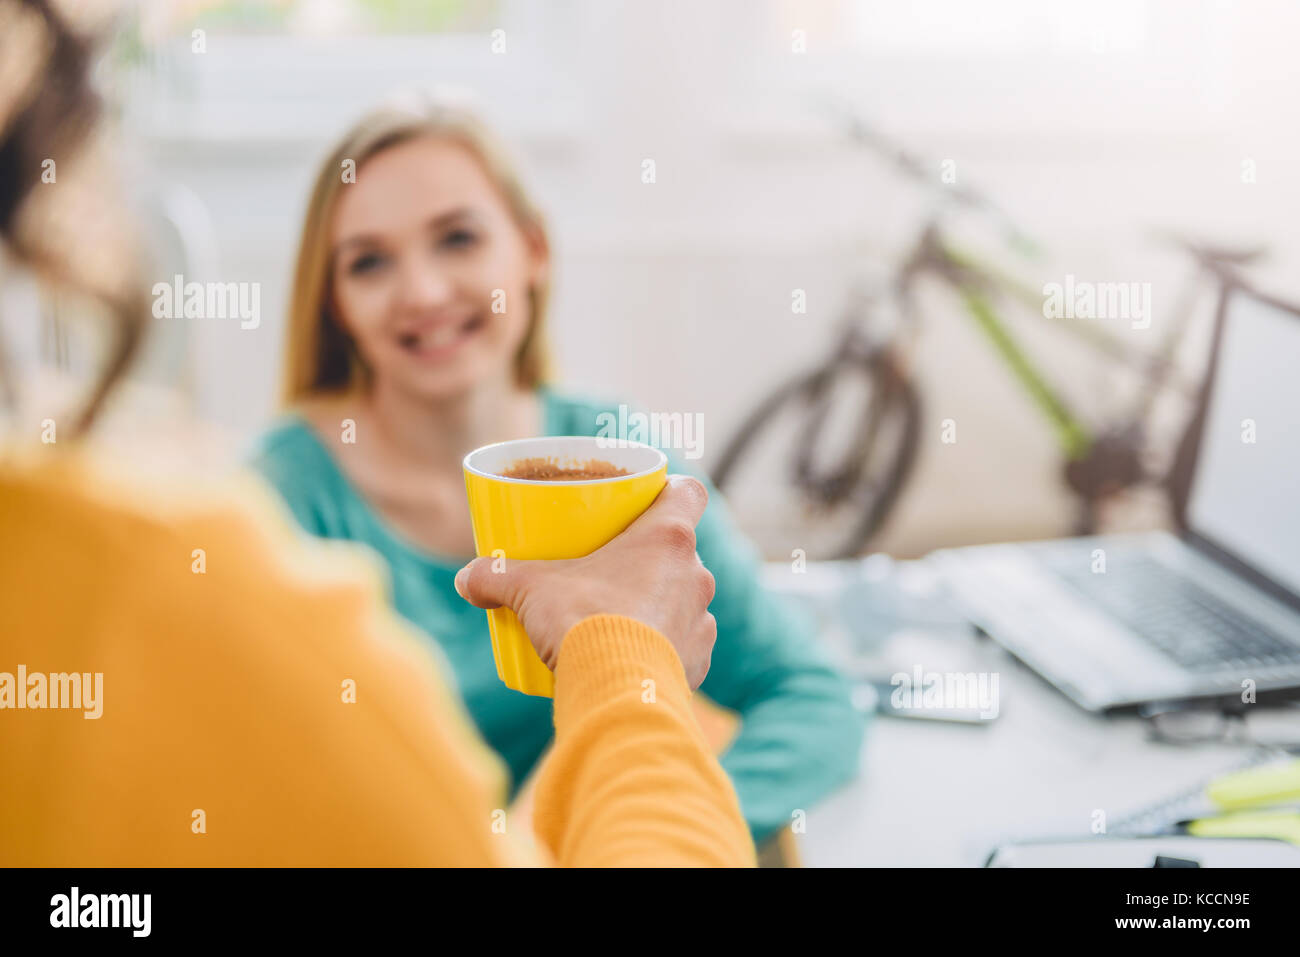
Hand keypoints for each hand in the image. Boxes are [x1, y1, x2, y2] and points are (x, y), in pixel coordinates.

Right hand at [454, 475, 716, 688]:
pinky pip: (685, 643)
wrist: (616, 694)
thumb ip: (496, 576)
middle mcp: (695, 574)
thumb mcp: (529, 590)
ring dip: (661, 601)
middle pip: (681, 549)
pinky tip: (637, 653)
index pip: (688, 492)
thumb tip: (466, 580)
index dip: (670, 491)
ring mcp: (701, 620)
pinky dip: (665, 644)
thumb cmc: (582, 623)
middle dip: (652, 555)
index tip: (646, 501)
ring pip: (684, 597)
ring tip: (623, 614)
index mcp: (667, 537)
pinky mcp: (699, 662)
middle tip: (614, 566)